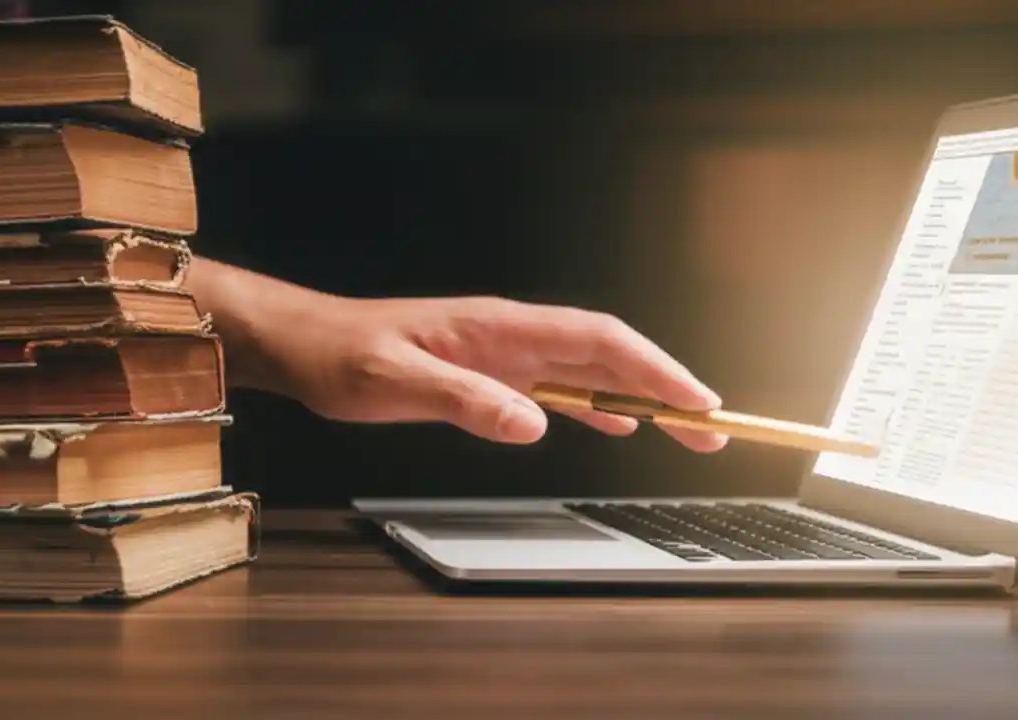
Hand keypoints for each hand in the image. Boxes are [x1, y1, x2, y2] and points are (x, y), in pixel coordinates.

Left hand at [187, 259, 726, 450]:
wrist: (305, 344)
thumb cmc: (342, 355)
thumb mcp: (397, 381)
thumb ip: (467, 400)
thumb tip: (536, 422)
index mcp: (500, 327)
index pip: (598, 339)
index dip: (654, 367)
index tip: (696, 400)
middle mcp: (512, 335)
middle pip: (609, 353)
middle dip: (665, 386)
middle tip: (711, 430)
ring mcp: (504, 354)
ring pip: (590, 370)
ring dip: (639, 397)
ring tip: (683, 431)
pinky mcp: (490, 374)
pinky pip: (559, 386)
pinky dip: (596, 403)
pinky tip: (615, 423)